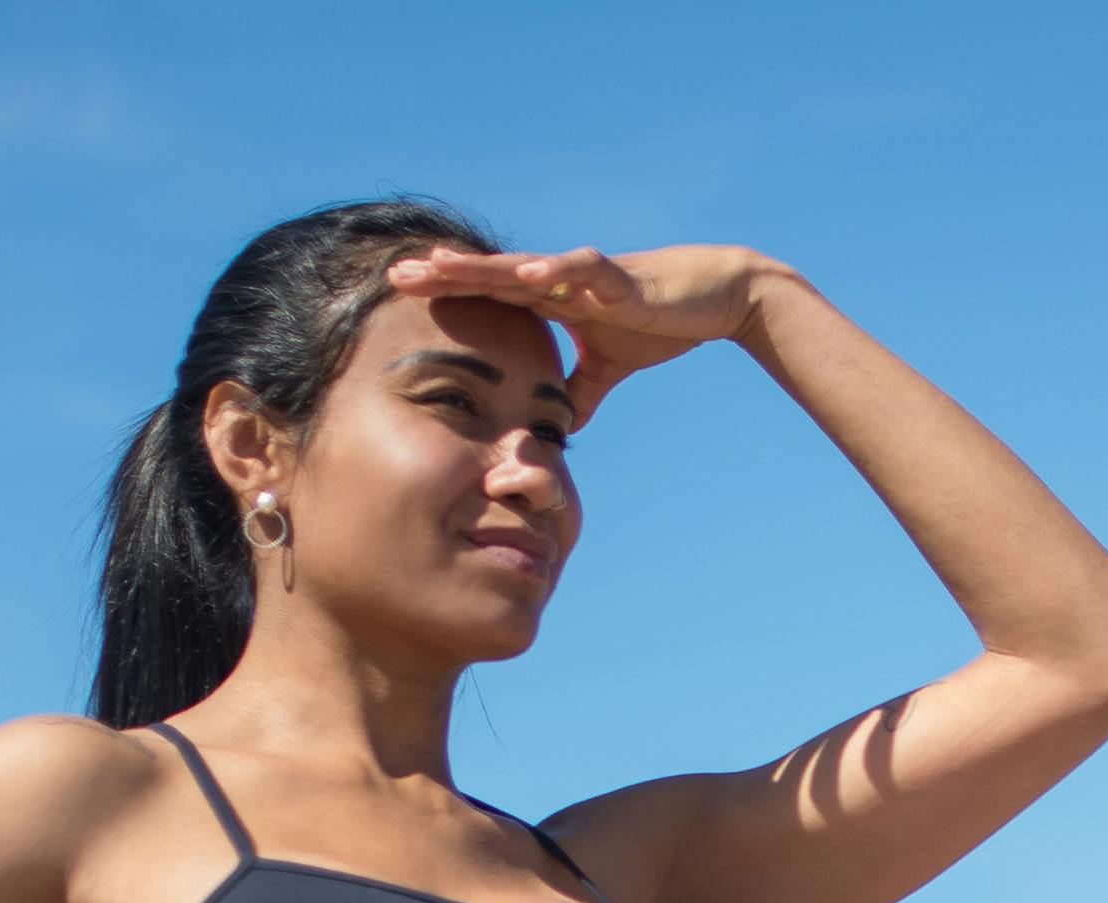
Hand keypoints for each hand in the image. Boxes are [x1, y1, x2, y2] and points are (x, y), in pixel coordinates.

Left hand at [399, 242, 791, 421]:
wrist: (713, 297)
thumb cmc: (658, 323)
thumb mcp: (609, 368)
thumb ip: (580, 393)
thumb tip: (559, 430)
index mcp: (552, 300)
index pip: (488, 296)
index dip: (447, 295)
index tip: (400, 298)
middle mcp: (559, 282)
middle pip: (490, 276)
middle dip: (444, 274)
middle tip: (395, 273)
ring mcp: (584, 277)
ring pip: (523, 266)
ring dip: (482, 267)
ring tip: (439, 266)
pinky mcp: (618, 278)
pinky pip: (582, 270)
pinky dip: (556, 270)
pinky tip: (527, 273)